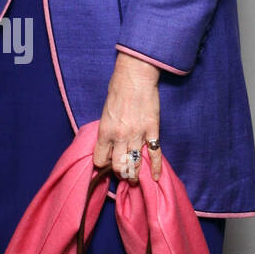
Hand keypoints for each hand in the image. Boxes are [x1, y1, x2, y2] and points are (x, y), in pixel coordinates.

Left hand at [92, 53, 161, 184]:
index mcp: (105, 131)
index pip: (100, 160)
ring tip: (134, 178)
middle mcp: (120, 136)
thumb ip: (107, 130)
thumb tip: (109, 145)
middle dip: (120, 172)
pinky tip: (154, 177)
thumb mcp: (105, 112)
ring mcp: (138, 135)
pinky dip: (154, 168)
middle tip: (122, 173)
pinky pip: (154, 154)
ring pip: (135, 164)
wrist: (135, 76)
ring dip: (134, 173)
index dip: (102, 164)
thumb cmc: (117, 89)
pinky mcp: (153, 131)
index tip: (106, 163)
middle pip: (119, 166)